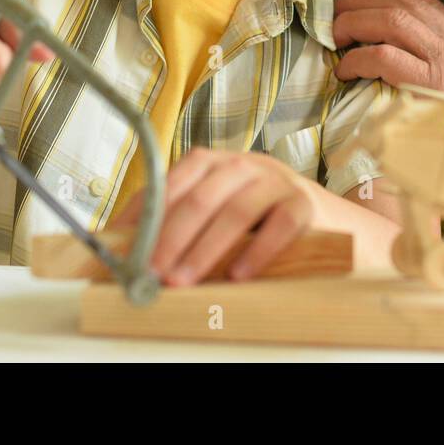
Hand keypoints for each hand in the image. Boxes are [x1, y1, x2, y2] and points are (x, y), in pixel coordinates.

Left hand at [114, 149, 315, 285]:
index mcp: (213, 164)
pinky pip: (280, 224)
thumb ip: (176, 223)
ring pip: (237, 210)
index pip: (174, 181)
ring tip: (183, 280)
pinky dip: (258, 251)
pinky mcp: (304, 203)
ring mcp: (275, 181)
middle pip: (201, 197)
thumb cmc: (256, 219)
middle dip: (172, 238)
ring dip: (205, 249)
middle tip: (153, 273)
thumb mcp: (215, 212)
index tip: (128, 250)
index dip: (149, 216)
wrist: (321, 217)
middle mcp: (243, 165)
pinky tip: (238, 275)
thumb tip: (122, 251)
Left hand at [332, 0, 443, 109]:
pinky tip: (346, 69)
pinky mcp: (434, 87)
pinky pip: (385, 57)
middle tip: (338, 9)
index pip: (428, 4)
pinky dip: (358, 58)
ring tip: (336, 33)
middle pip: (407, 5)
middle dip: (366, 0)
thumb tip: (411, 57)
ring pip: (394, 21)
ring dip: (357, 21)